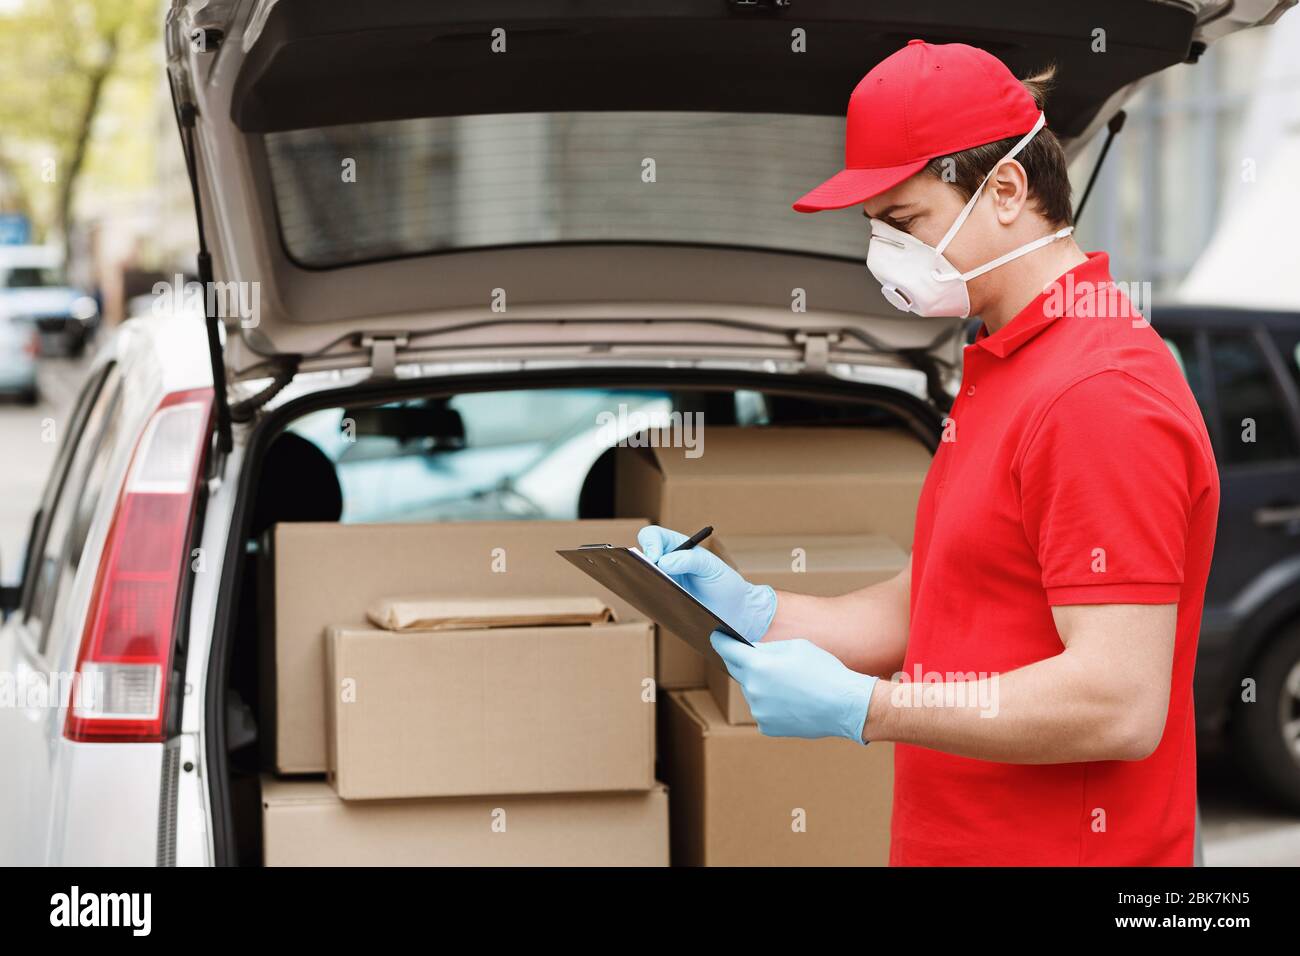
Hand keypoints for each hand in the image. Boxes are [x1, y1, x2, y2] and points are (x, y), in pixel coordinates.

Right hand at [638, 525, 776, 642]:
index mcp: (677, 547)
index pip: (653, 536)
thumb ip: (690, 560)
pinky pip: (647, 599)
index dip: (649, 543)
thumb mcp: (712, 568)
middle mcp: (666, 564)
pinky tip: (660, 605)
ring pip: (640, 579)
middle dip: (639, 564)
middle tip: (649, 576)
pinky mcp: (662, 602)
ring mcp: (662, 583)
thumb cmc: (726, 584)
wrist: (735, 612)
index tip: (655, 558)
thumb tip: (663, 562)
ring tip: (658, 591)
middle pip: (640, 556)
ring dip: (644, 583)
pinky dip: (648, 600)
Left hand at [710, 632, 876, 742]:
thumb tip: (750, 651)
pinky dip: (770, 703)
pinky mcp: (766, 726)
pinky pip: (762, 709)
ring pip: (752, 691)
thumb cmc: (823, 670)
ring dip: (760, 685)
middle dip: (743, 662)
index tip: (716, 636)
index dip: (721, 640)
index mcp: (757, 665)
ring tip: (786, 683)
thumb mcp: (795, 647)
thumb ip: (767, 648)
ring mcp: (758, 710)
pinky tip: (790, 700)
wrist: (844, 705)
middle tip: (753, 657)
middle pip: (738, 671)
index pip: (727, 649)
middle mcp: (752, 689)